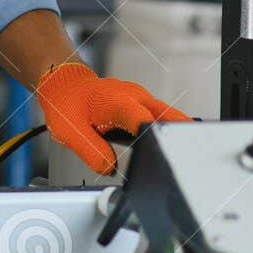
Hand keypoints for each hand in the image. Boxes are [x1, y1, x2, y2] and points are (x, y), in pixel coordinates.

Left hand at [36, 61, 189, 173]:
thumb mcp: (70, 132)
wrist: (64, 83)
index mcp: (118, 101)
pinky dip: (166, 130)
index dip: (158, 136)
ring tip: (180, 158)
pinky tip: (166, 148)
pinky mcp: (141, 104)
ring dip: (175, 133)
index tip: (168, 152)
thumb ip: (91, 151)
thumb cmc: (66, 103)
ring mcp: (140, 99)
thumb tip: (110, 169)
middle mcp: (134, 97)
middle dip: (182, 135)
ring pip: (168, 116)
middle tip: (188, 158)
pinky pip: (160, 117)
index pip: (144, 119)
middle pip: (170, 116)